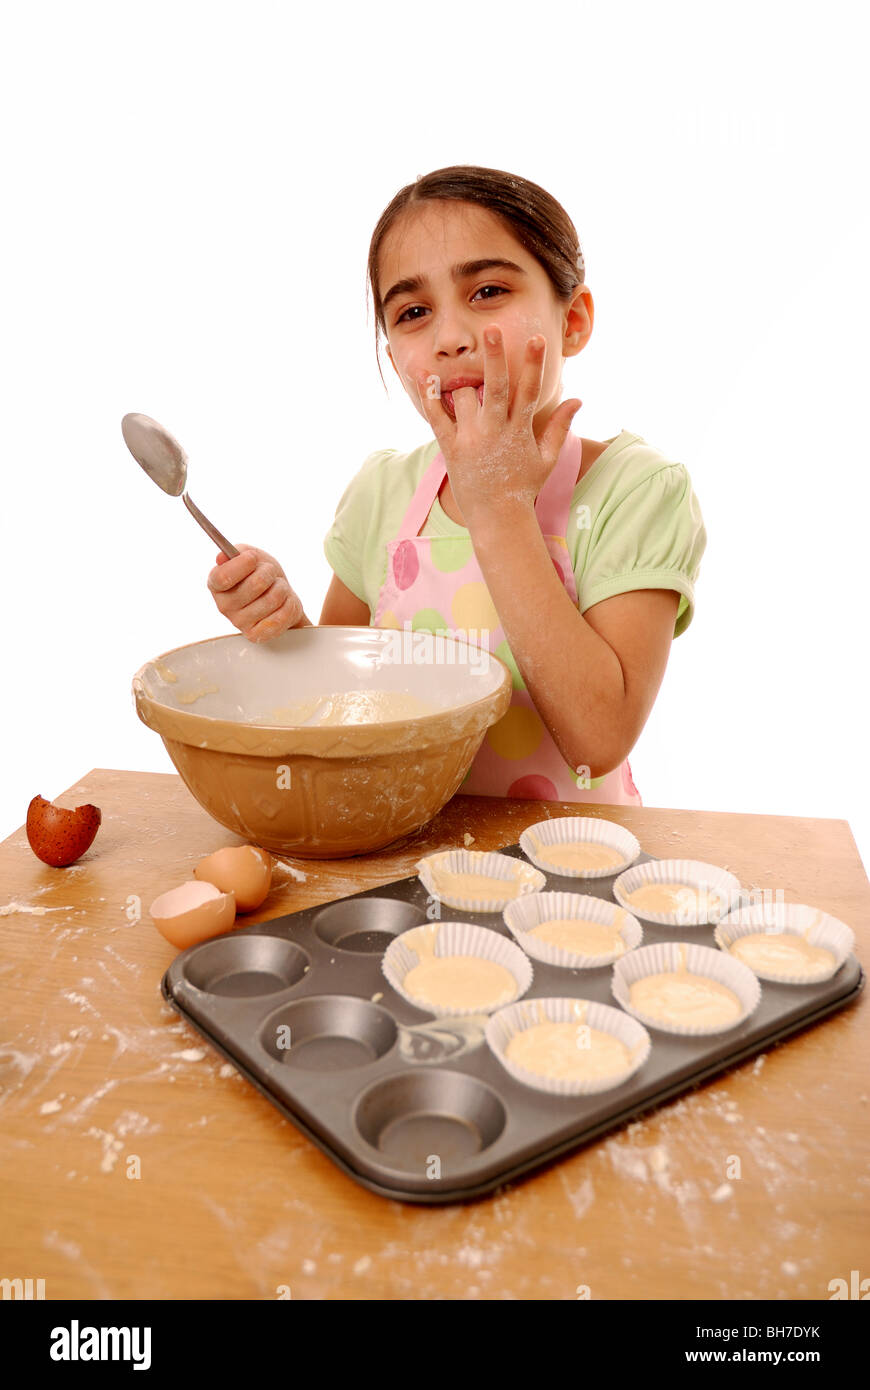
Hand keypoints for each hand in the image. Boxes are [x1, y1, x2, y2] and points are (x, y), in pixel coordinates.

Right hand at [207, 544, 304, 641]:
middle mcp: (223, 605)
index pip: (223, 577)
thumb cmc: (262, 575)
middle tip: (270, 574)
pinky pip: (281, 616)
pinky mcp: (255, 635)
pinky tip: (283, 604)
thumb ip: (237, 552)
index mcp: (216, 584)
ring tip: (278, 589)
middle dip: (269, 573)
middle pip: (256, 584)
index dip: (242, 565)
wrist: (281, 598)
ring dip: (282, 588)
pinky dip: (289, 605)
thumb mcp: (251, 556)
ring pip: (273, 598)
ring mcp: (239, 623)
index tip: (253, 558)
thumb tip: (221, 557)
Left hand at [414, 327, 581, 525]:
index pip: (529, 390)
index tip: (537, 339)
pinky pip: (437, 417)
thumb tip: (578, 400)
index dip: (534, 364)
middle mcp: (496, 431)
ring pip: (464, 396)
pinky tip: (427, 378)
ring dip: (463, 383)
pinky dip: (431, 397)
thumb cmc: (523, 486)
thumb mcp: (546, 458)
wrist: (497, 518)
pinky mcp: (451, 448)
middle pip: (495, 386)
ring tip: (463, 376)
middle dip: (494, 357)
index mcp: (520, 431)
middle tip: (491, 329)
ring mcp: (472, 439)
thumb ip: (560, 427)